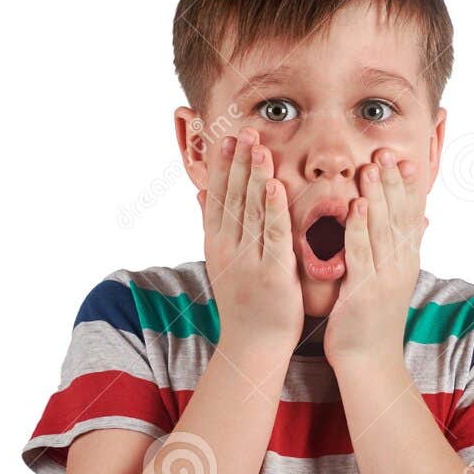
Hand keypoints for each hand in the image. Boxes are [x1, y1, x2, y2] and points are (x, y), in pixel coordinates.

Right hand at [197, 127, 302, 364]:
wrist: (253, 344)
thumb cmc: (244, 302)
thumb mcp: (221, 261)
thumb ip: (213, 226)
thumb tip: (199, 194)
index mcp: (216, 243)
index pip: (217, 196)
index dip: (222, 165)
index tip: (227, 136)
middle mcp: (228, 248)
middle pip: (232, 196)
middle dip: (238, 161)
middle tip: (243, 129)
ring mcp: (248, 259)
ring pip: (250, 210)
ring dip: (254, 175)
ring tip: (257, 145)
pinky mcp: (271, 272)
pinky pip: (272, 235)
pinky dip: (271, 209)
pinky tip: (273, 185)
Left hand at [324, 148, 426, 371]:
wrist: (369, 361)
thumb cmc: (372, 320)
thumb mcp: (391, 280)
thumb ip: (400, 249)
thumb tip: (421, 220)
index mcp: (405, 262)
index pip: (410, 217)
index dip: (407, 188)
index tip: (403, 159)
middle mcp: (400, 266)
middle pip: (399, 217)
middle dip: (393, 183)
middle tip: (387, 152)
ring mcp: (385, 278)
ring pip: (382, 229)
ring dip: (377, 197)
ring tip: (373, 168)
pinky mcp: (365, 291)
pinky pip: (362, 253)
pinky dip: (359, 227)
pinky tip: (355, 206)